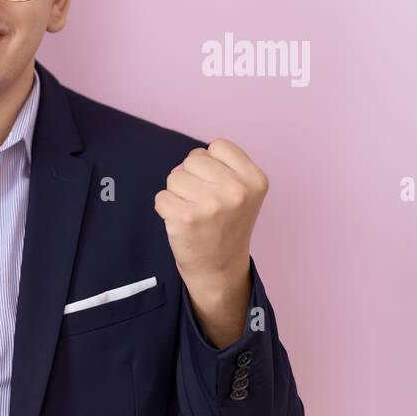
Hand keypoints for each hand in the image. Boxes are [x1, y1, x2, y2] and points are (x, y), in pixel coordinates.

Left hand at [154, 139, 267, 345]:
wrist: (220, 269)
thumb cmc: (226, 225)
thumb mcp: (243, 193)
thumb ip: (223, 168)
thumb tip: (192, 157)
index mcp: (255, 179)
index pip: (217, 146)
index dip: (209, 164)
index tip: (216, 186)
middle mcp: (237, 191)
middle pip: (192, 160)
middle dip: (191, 178)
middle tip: (203, 204)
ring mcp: (211, 205)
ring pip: (174, 177)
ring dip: (177, 193)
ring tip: (193, 213)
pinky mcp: (186, 219)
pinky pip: (161, 197)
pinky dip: (165, 208)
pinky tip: (182, 223)